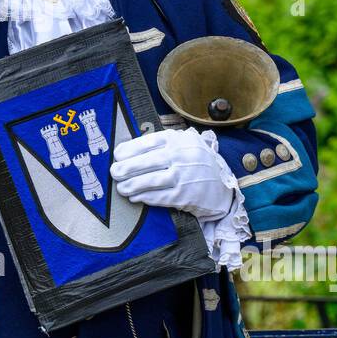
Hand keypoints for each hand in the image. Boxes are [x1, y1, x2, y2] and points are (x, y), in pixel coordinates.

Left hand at [110, 127, 236, 221]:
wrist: (222, 185)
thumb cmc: (196, 163)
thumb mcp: (184, 145)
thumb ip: (163, 144)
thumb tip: (129, 151)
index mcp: (179, 140)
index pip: (149, 142)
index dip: (130, 149)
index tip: (117, 155)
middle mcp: (183, 156)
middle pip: (148, 161)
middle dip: (127, 168)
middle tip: (114, 172)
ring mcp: (185, 176)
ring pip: (152, 180)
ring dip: (133, 185)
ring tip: (121, 187)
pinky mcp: (186, 195)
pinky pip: (160, 196)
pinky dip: (145, 197)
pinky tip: (136, 197)